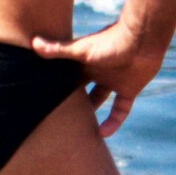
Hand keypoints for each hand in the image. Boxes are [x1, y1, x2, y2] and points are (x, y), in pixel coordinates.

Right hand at [45, 11, 171, 138]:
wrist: (143, 39)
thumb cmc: (111, 41)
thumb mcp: (81, 50)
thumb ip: (58, 49)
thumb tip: (32, 42)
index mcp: (84, 62)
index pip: (67, 76)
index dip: (57, 86)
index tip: (43, 100)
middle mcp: (98, 71)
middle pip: (82, 89)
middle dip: (72, 101)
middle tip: (58, 118)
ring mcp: (114, 81)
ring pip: (100, 99)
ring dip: (92, 112)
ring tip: (78, 130)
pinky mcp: (130, 89)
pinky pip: (120, 110)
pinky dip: (114, 122)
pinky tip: (103, 134)